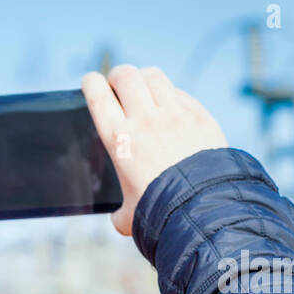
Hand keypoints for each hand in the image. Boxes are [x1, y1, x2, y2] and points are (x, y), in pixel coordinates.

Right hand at [81, 66, 226, 235]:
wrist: (202, 207)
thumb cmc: (159, 212)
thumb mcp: (127, 214)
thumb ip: (119, 211)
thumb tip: (118, 219)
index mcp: (118, 139)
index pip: (98, 95)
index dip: (91, 83)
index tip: (91, 81)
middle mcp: (144, 120)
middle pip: (125, 75)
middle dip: (118, 76)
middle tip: (118, 84)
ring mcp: (173, 113)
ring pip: (153, 76)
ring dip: (143, 78)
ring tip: (143, 88)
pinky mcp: (198, 115)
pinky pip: (179, 93)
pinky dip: (170, 95)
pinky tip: (170, 107)